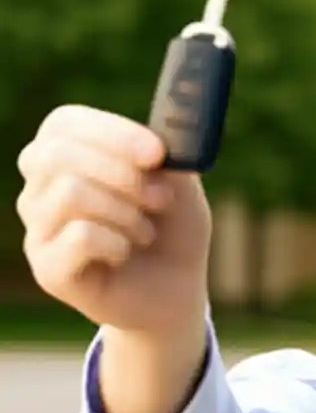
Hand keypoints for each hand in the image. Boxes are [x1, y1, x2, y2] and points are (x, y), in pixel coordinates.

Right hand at [15, 104, 212, 335]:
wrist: (176, 288)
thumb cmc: (172, 227)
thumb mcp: (180, 183)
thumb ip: (166, 153)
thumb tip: (157, 138)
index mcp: (67, 155)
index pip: (64, 124)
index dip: (112, 132)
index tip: (158, 153)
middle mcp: (41, 188)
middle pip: (56, 153)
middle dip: (120, 171)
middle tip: (160, 198)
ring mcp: (38, 229)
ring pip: (69, 193)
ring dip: (126, 211)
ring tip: (144, 231)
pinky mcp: (47, 268)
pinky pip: (79, 236)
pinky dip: (118, 242)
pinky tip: (125, 254)